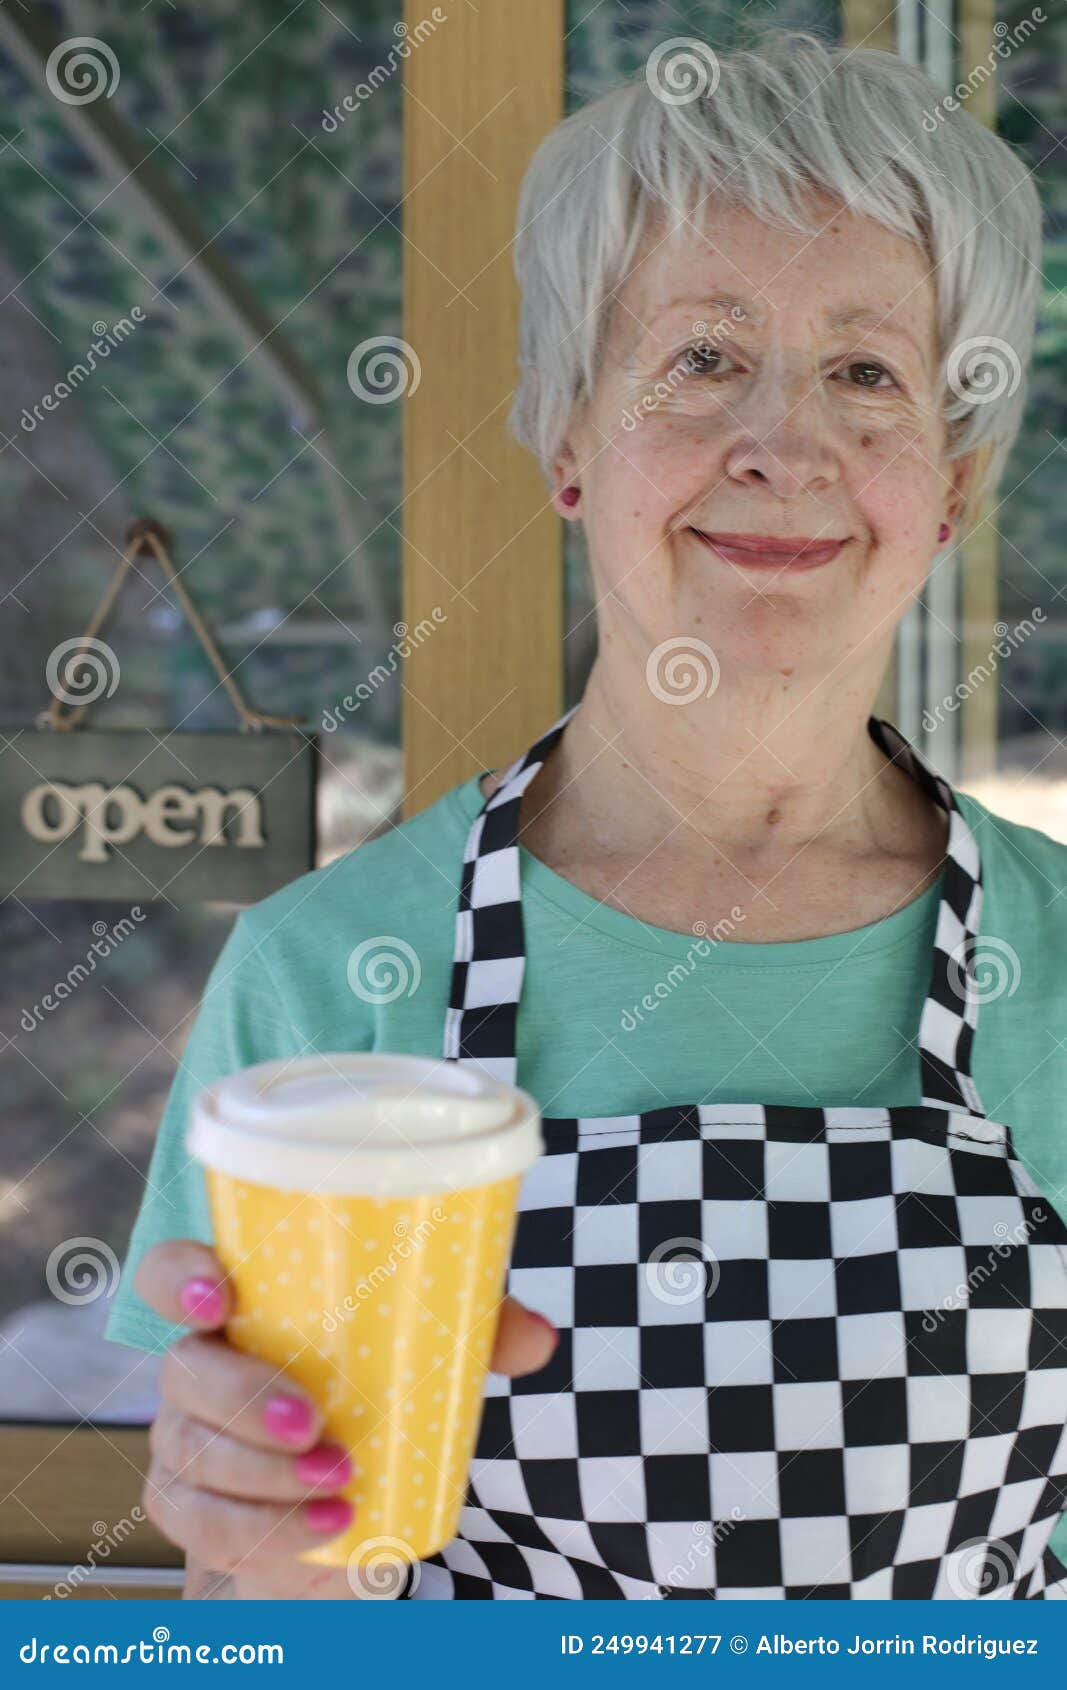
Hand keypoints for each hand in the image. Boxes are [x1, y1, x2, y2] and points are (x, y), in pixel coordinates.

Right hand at [134, 1239, 557, 1597]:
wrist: (352, 1497)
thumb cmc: (378, 1388)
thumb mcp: (429, 1349)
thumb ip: (477, 1328)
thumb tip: (537, 1338)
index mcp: (245, 1307)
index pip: (174, 1272)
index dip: (179, 1276)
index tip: (220, 1297)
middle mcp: (200, 1366)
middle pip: (181, 1370)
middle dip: (241, 1399)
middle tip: (313, 1425)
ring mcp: (188, 1440)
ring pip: (187, 1451)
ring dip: (260, 1475)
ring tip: (338, 1483)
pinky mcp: (196, 1510)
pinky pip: (198, 1524)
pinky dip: (259, 1532)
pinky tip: (323, 1530)